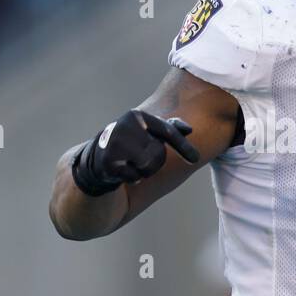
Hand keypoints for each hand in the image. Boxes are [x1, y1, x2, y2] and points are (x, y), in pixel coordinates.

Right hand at [73, 109, 198, 194]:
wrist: (99, 155)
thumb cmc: (132, 141)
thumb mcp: (149, 130)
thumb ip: (169, 128)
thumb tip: (189, 129)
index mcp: (138, 116)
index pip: (167, 131)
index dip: (183, 146)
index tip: (196, 159)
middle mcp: (126, 126)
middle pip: (159, 153)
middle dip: (155, 161)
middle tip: (140, 158)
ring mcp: (116, 143)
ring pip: (148, 165)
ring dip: (145, 170)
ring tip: (133, 164)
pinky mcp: (109, 161)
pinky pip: (135, 176)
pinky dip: (133, 178)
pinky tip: (124, 171)